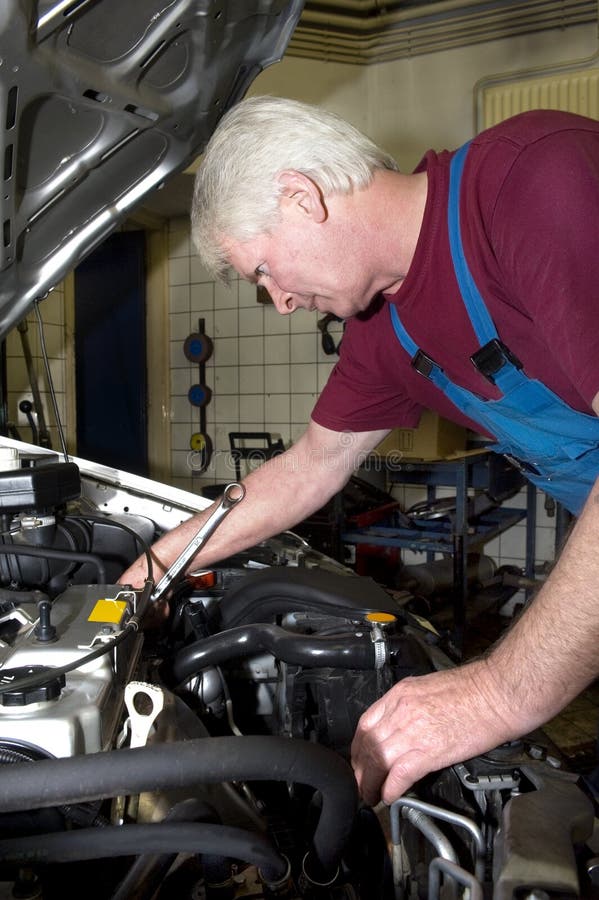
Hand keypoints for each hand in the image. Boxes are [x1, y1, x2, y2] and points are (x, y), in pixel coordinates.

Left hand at [350, 659, 517, 805]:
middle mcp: (401, 711)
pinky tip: (390, 796)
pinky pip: (400, 774)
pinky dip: (392, 788)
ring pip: (378, 761)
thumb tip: (401, 727)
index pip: (365, 723)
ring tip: (371, 795)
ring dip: (371, 782)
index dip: (358, 746)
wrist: (496, 693)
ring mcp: (413, 731)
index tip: (359, 759)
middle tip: (361, 783)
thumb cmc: (471, 688)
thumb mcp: (427, 687)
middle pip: (368, 744)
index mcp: (400, 694)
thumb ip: (408, 705)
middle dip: (360, 769)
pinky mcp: (430, 751)